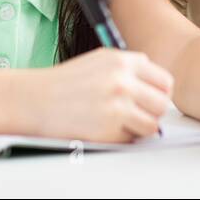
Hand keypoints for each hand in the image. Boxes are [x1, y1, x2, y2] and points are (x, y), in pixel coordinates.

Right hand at [20, 48, 173, 142]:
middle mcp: (122, 82)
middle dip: (152, 112)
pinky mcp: (109, 130)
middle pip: (162, 104)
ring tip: (121, 122)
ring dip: (140, 127)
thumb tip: (158, 85)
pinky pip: (131, 139)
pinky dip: (122, 138)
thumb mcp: (101, 60)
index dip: (160, 93)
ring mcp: (117, 106)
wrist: (35, 100)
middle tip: (137, 114)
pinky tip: (105, 128)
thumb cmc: (66, 82)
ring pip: (152, 125)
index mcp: (123, 61)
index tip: (151, 100)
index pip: (164, 81)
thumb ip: (130, 68)